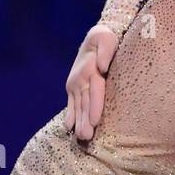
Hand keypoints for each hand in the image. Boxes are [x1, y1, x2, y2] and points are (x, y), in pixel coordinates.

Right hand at [63, 24, 118, 140]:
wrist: (95, 37)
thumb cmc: (107, 38)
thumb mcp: (107, 38)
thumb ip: (106, 50)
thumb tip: (102, 66)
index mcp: (90, 70)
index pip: (94, 91)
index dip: (95, 106)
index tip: (95, 121)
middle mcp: (80, 79)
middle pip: (85, 103)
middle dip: (85, 121)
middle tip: (86, 137)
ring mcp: (75, 85)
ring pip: (78, 106)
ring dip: (78, 122)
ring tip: (80, 137)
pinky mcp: (72, 88)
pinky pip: (71, 104)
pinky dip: (69, 115)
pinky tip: (68, 128)